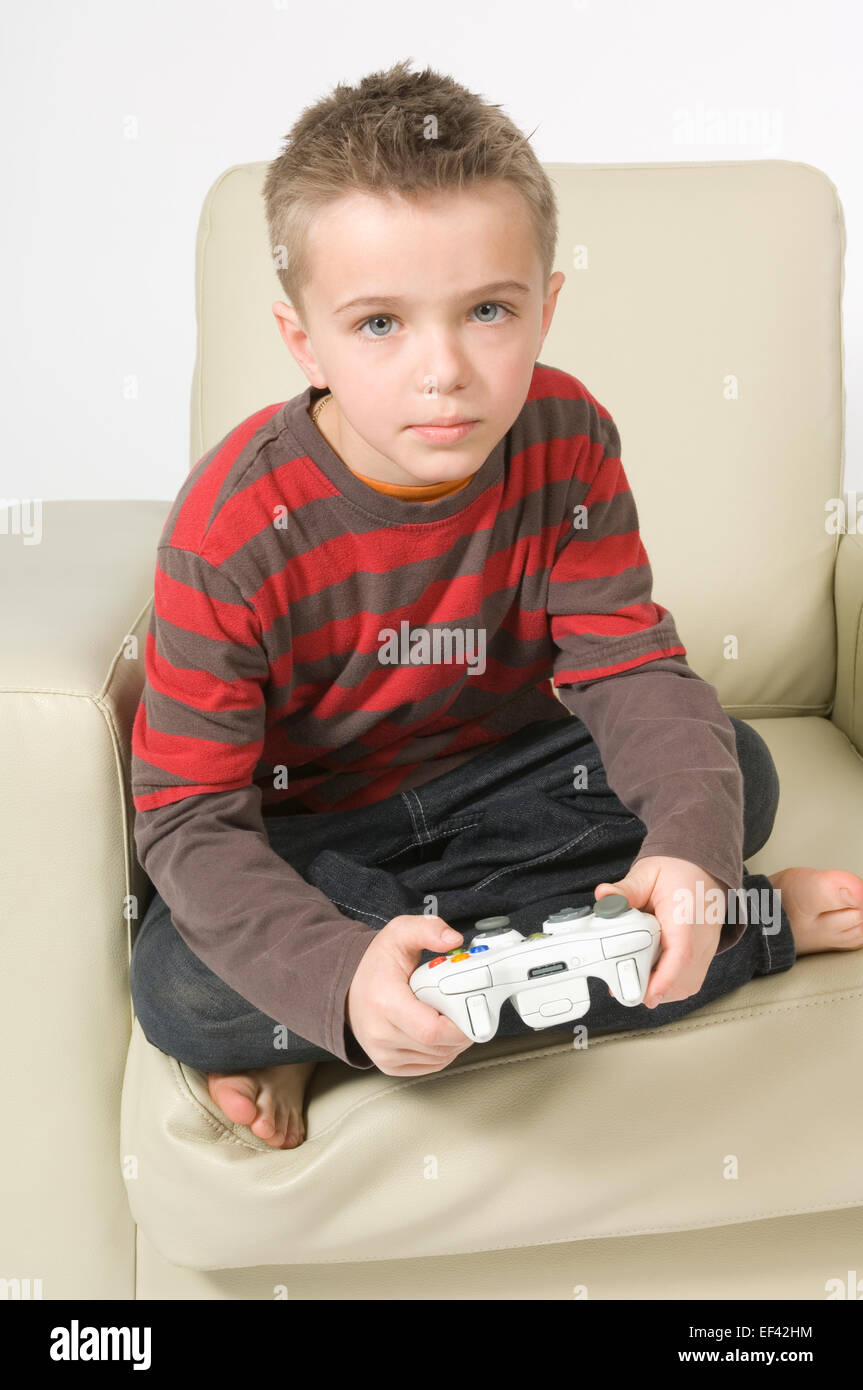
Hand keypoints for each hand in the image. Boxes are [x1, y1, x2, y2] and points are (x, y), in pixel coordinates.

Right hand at [346, 915, 475, 1075]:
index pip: (432, 1030)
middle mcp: (380, 1033)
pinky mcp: (389, 1065)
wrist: (348, 986)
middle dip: (463, 1030)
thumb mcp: (400, 933)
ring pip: (439, 1058)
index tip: (470, 1006)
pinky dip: (443, 1051)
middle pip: (440, 1046)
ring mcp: (384, 1054)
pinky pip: (430, 1066)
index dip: (460, 1024)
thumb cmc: (377, 964)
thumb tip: (453, 940)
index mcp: (384, 1002)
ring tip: (452, 1016)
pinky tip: (441, 1031)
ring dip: (455, 1041)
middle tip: (467, 1008)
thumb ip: (428, 930)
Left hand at [594, 856, 726, 1008]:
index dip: (665, 977)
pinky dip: (671, 985)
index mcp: (685, 914)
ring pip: (688, 983)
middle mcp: (701, 935)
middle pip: (684, 977)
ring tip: (636, 980)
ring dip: (663, 990)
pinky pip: (691, 979)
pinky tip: (652, 976)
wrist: (703, 866)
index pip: (681, 952)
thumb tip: (604, 896)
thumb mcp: (648, 873)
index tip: (648, 994)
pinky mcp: (706, 952)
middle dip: (654, 989)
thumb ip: (626, 889)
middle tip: (625, 985)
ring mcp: (706, 946)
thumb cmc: (677, 870)